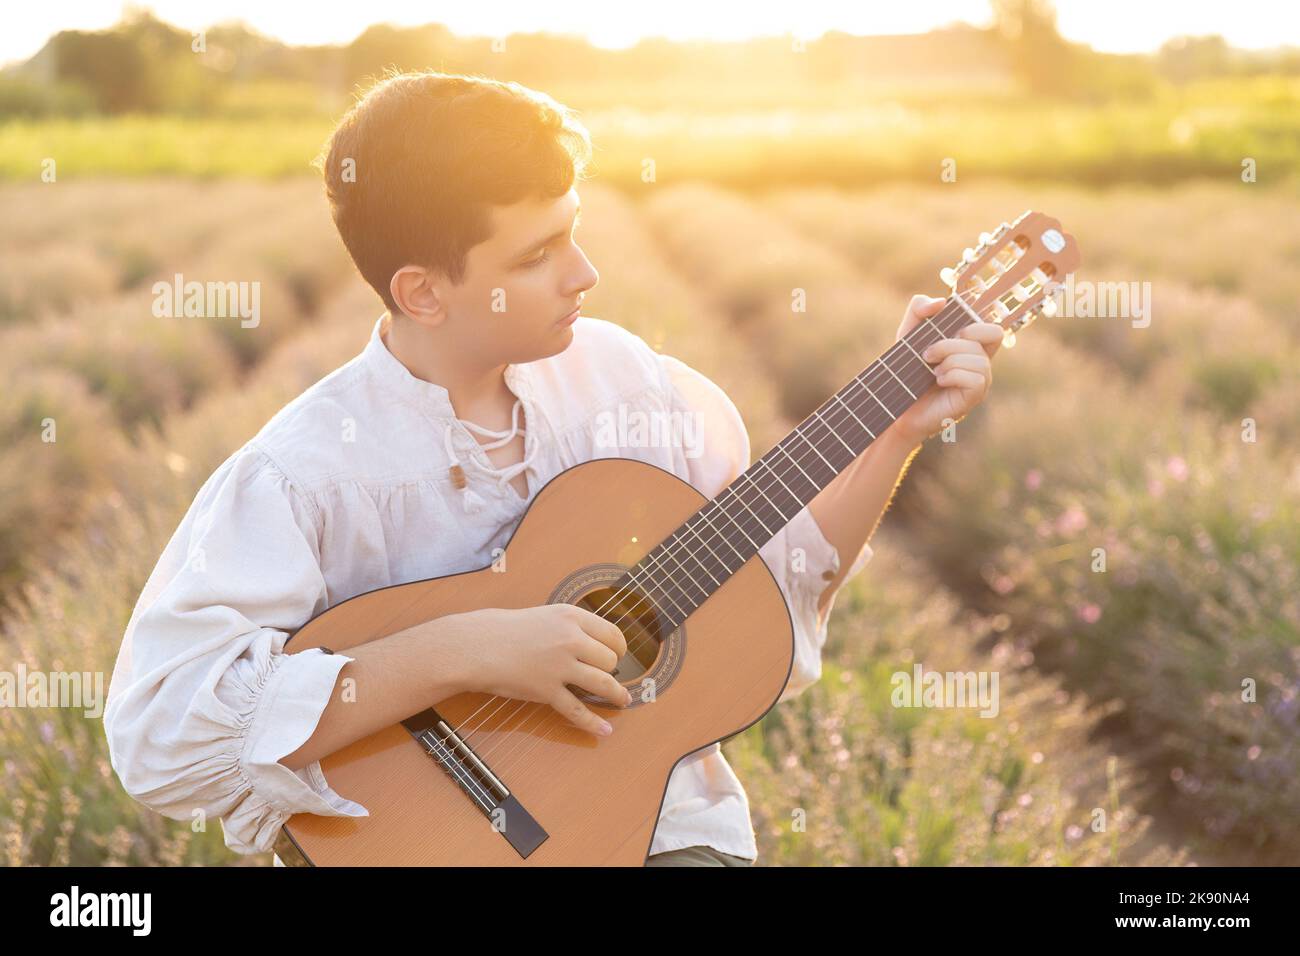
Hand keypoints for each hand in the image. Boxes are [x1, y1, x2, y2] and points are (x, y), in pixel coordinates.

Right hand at [452, 604, 630, 736]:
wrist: (476, 646)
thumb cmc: (507, 630)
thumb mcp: (546, 616)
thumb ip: (571, 627)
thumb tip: (597, 643)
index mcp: (571, 617)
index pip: (612, 634)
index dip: (619, 648)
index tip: (618, 656)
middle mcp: (570, 639)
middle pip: (610, 660)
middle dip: (612, 670)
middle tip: (608, 676)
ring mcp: (559, 666)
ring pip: (603, 683)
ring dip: (617, 694)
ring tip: (623, 700)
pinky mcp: (547, 690)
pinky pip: (577, 710)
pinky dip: (593, 723)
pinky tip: (605, 730)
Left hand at [891, 294, 1003, 445]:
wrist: (896, 405)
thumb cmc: (905, 371)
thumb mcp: (908, 334)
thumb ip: (919, 310)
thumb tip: (942, 301)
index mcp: (972, 346)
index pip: (993, 329)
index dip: (973, 323)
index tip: (945, 332)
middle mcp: (981, 362)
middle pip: (992, 335)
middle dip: (955, 341)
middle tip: (929, 353)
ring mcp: (980, 381)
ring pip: (979, 359)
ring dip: (949, 360)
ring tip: (931, 371)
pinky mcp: (974, 397)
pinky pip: (975, 378)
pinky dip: (952, 375)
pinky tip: (938, 381)